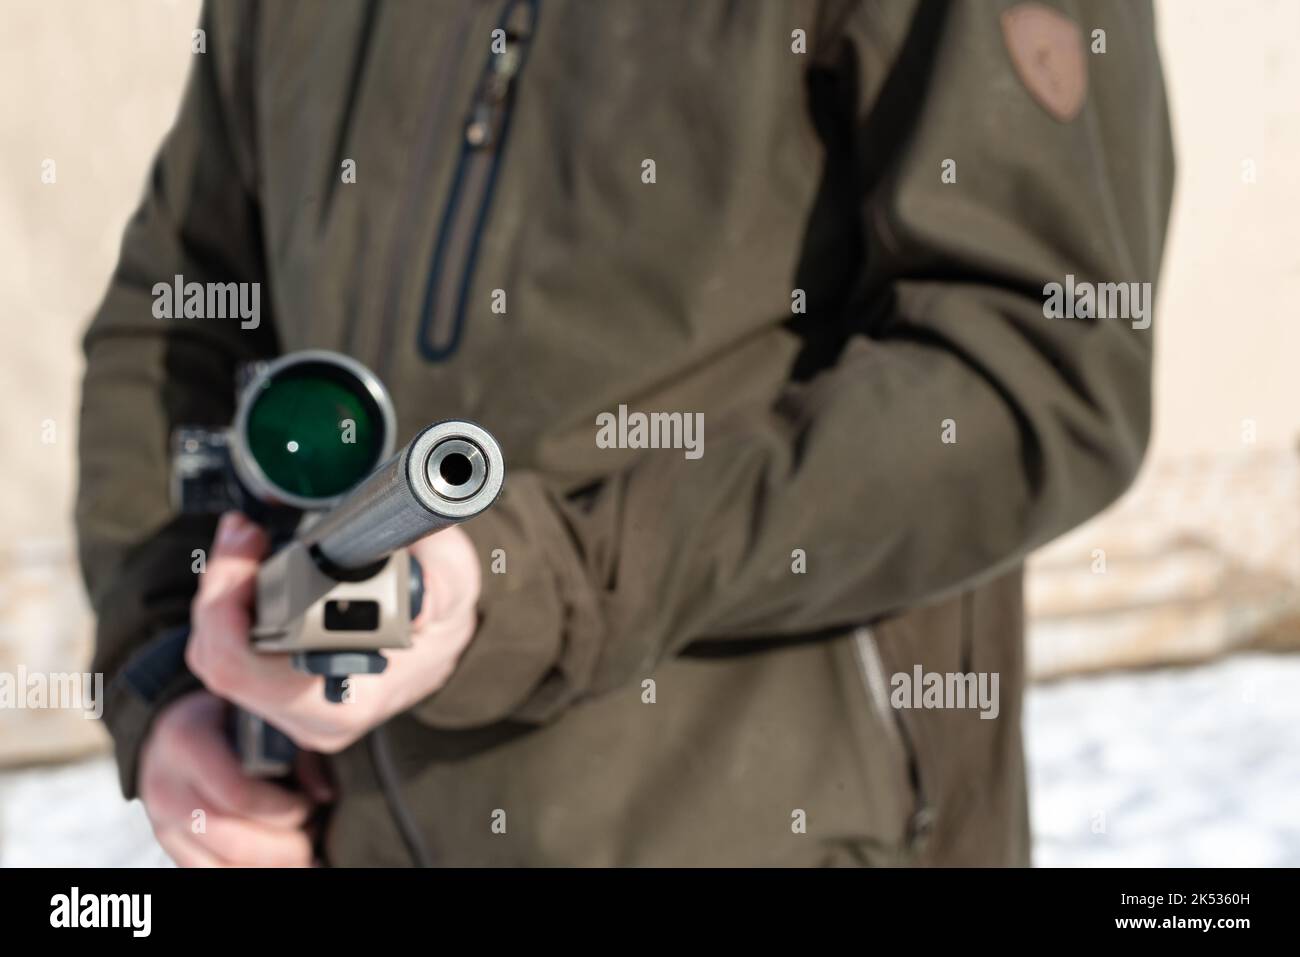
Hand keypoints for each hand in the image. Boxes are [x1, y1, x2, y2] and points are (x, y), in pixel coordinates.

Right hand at [138, 688, 323, 865]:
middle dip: (286, 845)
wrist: (174, 728)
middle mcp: (167, 786)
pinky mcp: (168, 844)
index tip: (311, 803)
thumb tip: (324, 794)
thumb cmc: (229, 716)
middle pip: (234, 840)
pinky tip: (282, 862)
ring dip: (273, 864)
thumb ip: (293, 746)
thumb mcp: (260, 712)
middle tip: (314, 831)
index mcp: (188, 741)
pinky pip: (210, 873)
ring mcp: (163, 821)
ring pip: (224, 865)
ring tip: (302, 847)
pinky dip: (252, 872)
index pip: (240, 794)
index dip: (285, 809)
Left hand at [185, 511, 481, 753]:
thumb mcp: (453, 585)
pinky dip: (229, 606)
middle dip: (220, 585)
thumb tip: (404, 582)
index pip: (243, 666)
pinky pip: (227, 652)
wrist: (446, 638)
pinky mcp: (276, 690)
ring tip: (247, 542)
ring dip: (221, 593)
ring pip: (215, 655)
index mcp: (342, 702)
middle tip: (245, 533)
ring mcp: (288, 706)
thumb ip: (431, 581)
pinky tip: (250, 567)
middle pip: (218, 658)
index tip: (252, 541)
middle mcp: (308, 714)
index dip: (229, 599)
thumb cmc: (444, 616)